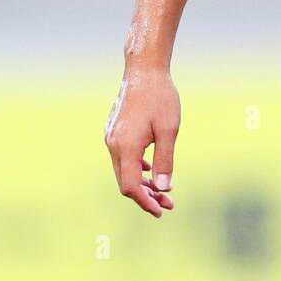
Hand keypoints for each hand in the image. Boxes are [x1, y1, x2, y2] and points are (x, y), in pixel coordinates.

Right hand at [104, 65, 180, 216]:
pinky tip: (151, 169)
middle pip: (126, 182)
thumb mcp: (169, 130)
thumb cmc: (160, 97)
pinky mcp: (113, 130)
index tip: (161, 210)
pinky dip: (136, 167)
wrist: (144, 70)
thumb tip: (163, 189)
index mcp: (125, 146)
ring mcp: (111, 137)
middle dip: (146, 196)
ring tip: (162, 190)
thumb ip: (165, 160)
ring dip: (142, 183)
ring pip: (124, 170)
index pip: (131, 187)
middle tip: (168, 204)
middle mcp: (113, 144)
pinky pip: (122, 157)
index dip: (146, 202)